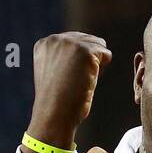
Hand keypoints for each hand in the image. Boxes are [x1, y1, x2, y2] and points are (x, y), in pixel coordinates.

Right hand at [24, 32, 112, 152]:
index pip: (74, 41)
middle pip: (88, 40)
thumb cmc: (58, 101)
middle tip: (77, 81)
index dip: (78, 61)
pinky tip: (88, 81)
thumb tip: (91, 49)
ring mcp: (70, 43)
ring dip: (97, 64)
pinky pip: (106, 54)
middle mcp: (55, 39)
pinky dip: (102, 70)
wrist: (55, 113)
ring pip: (98, 45)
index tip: (68, 78)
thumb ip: (64, 58)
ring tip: (82, 81)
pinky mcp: (84, 51)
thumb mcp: (55, 73)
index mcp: (45, 44)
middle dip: (89, 60)